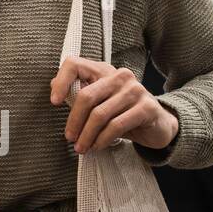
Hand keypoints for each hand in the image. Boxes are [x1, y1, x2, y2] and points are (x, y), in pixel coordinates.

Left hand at [50, 55, 179, 153]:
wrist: (157, 125)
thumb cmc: (122, 113)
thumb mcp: (99, 102)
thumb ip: (79, 93)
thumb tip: (54, 88)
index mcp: (103, 70)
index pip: (74, 64)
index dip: (61, 82)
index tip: (54, 102)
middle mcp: (119, 76)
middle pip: (86, 96)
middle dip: (74, 121)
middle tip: (69, 138)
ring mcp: (135, 90)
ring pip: (100, 114)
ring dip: (87, 135)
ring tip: (82, 147)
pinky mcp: (146, 107)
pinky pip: (116, 125)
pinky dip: (102, 139)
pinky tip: (97, 146)